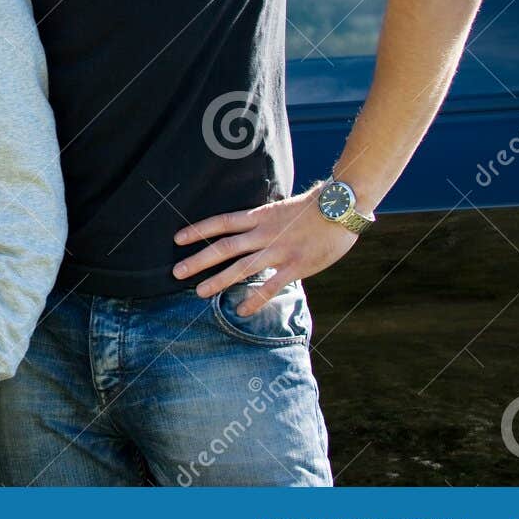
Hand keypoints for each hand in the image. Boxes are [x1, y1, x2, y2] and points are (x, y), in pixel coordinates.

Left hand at [172, 186, 358, 313]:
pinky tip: (241, 311)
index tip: (177, 238)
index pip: (221, 222)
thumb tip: (243, 233)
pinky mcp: (296, 266)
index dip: (198, 230)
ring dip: (219, 281)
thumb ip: (261, 223)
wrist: (341, 207)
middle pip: (224, 248)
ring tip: (200, 292)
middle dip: (198, 260)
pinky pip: (270, 286)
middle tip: (177, 273)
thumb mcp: (279, 210)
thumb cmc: (311, 209)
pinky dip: (254, 300)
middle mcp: (264, 233)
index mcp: (259, 216)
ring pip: (242, 268)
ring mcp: (279, 250)